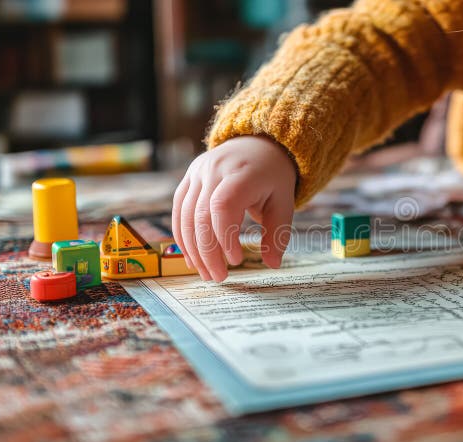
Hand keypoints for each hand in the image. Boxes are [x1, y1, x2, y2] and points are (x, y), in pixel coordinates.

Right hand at [172, 136, 296, 281]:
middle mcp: (215, 169)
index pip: (223, 206)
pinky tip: (192, 257)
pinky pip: (178, 210)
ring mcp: (197, 172)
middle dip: (207, 251)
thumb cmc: (272, 178)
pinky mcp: (188, 179)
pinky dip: (182, 236)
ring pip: (185, 215)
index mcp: (243, 173)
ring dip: (192, 249)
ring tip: (206, 272)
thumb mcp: (284, 202)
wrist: (258, 145)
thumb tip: (272, 264)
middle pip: (200, 215)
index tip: (237, 259)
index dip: (224, 236)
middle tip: (219, 277)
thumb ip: (277, 233)